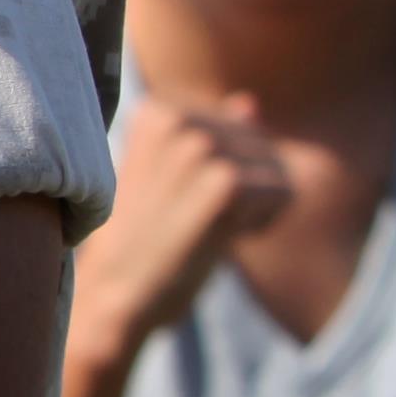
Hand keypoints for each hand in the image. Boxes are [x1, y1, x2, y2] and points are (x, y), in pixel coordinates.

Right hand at [67, 90, 287, 369]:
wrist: (112, 294)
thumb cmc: (140, 240)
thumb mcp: (166, 175)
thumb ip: (208, 134)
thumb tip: (249, 102)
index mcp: (157, 110)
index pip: (240, 124)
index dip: (224, 167)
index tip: (180, 196)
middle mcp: (176, 118)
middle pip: (262, 143)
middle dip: (246, 184)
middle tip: (192, 216)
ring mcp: (198, 148)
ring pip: (277, 168)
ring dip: (255, 206)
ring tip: (202, 225)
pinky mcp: (223, 182)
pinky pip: (283, 192)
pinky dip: (263, 222)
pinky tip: (219, 238)